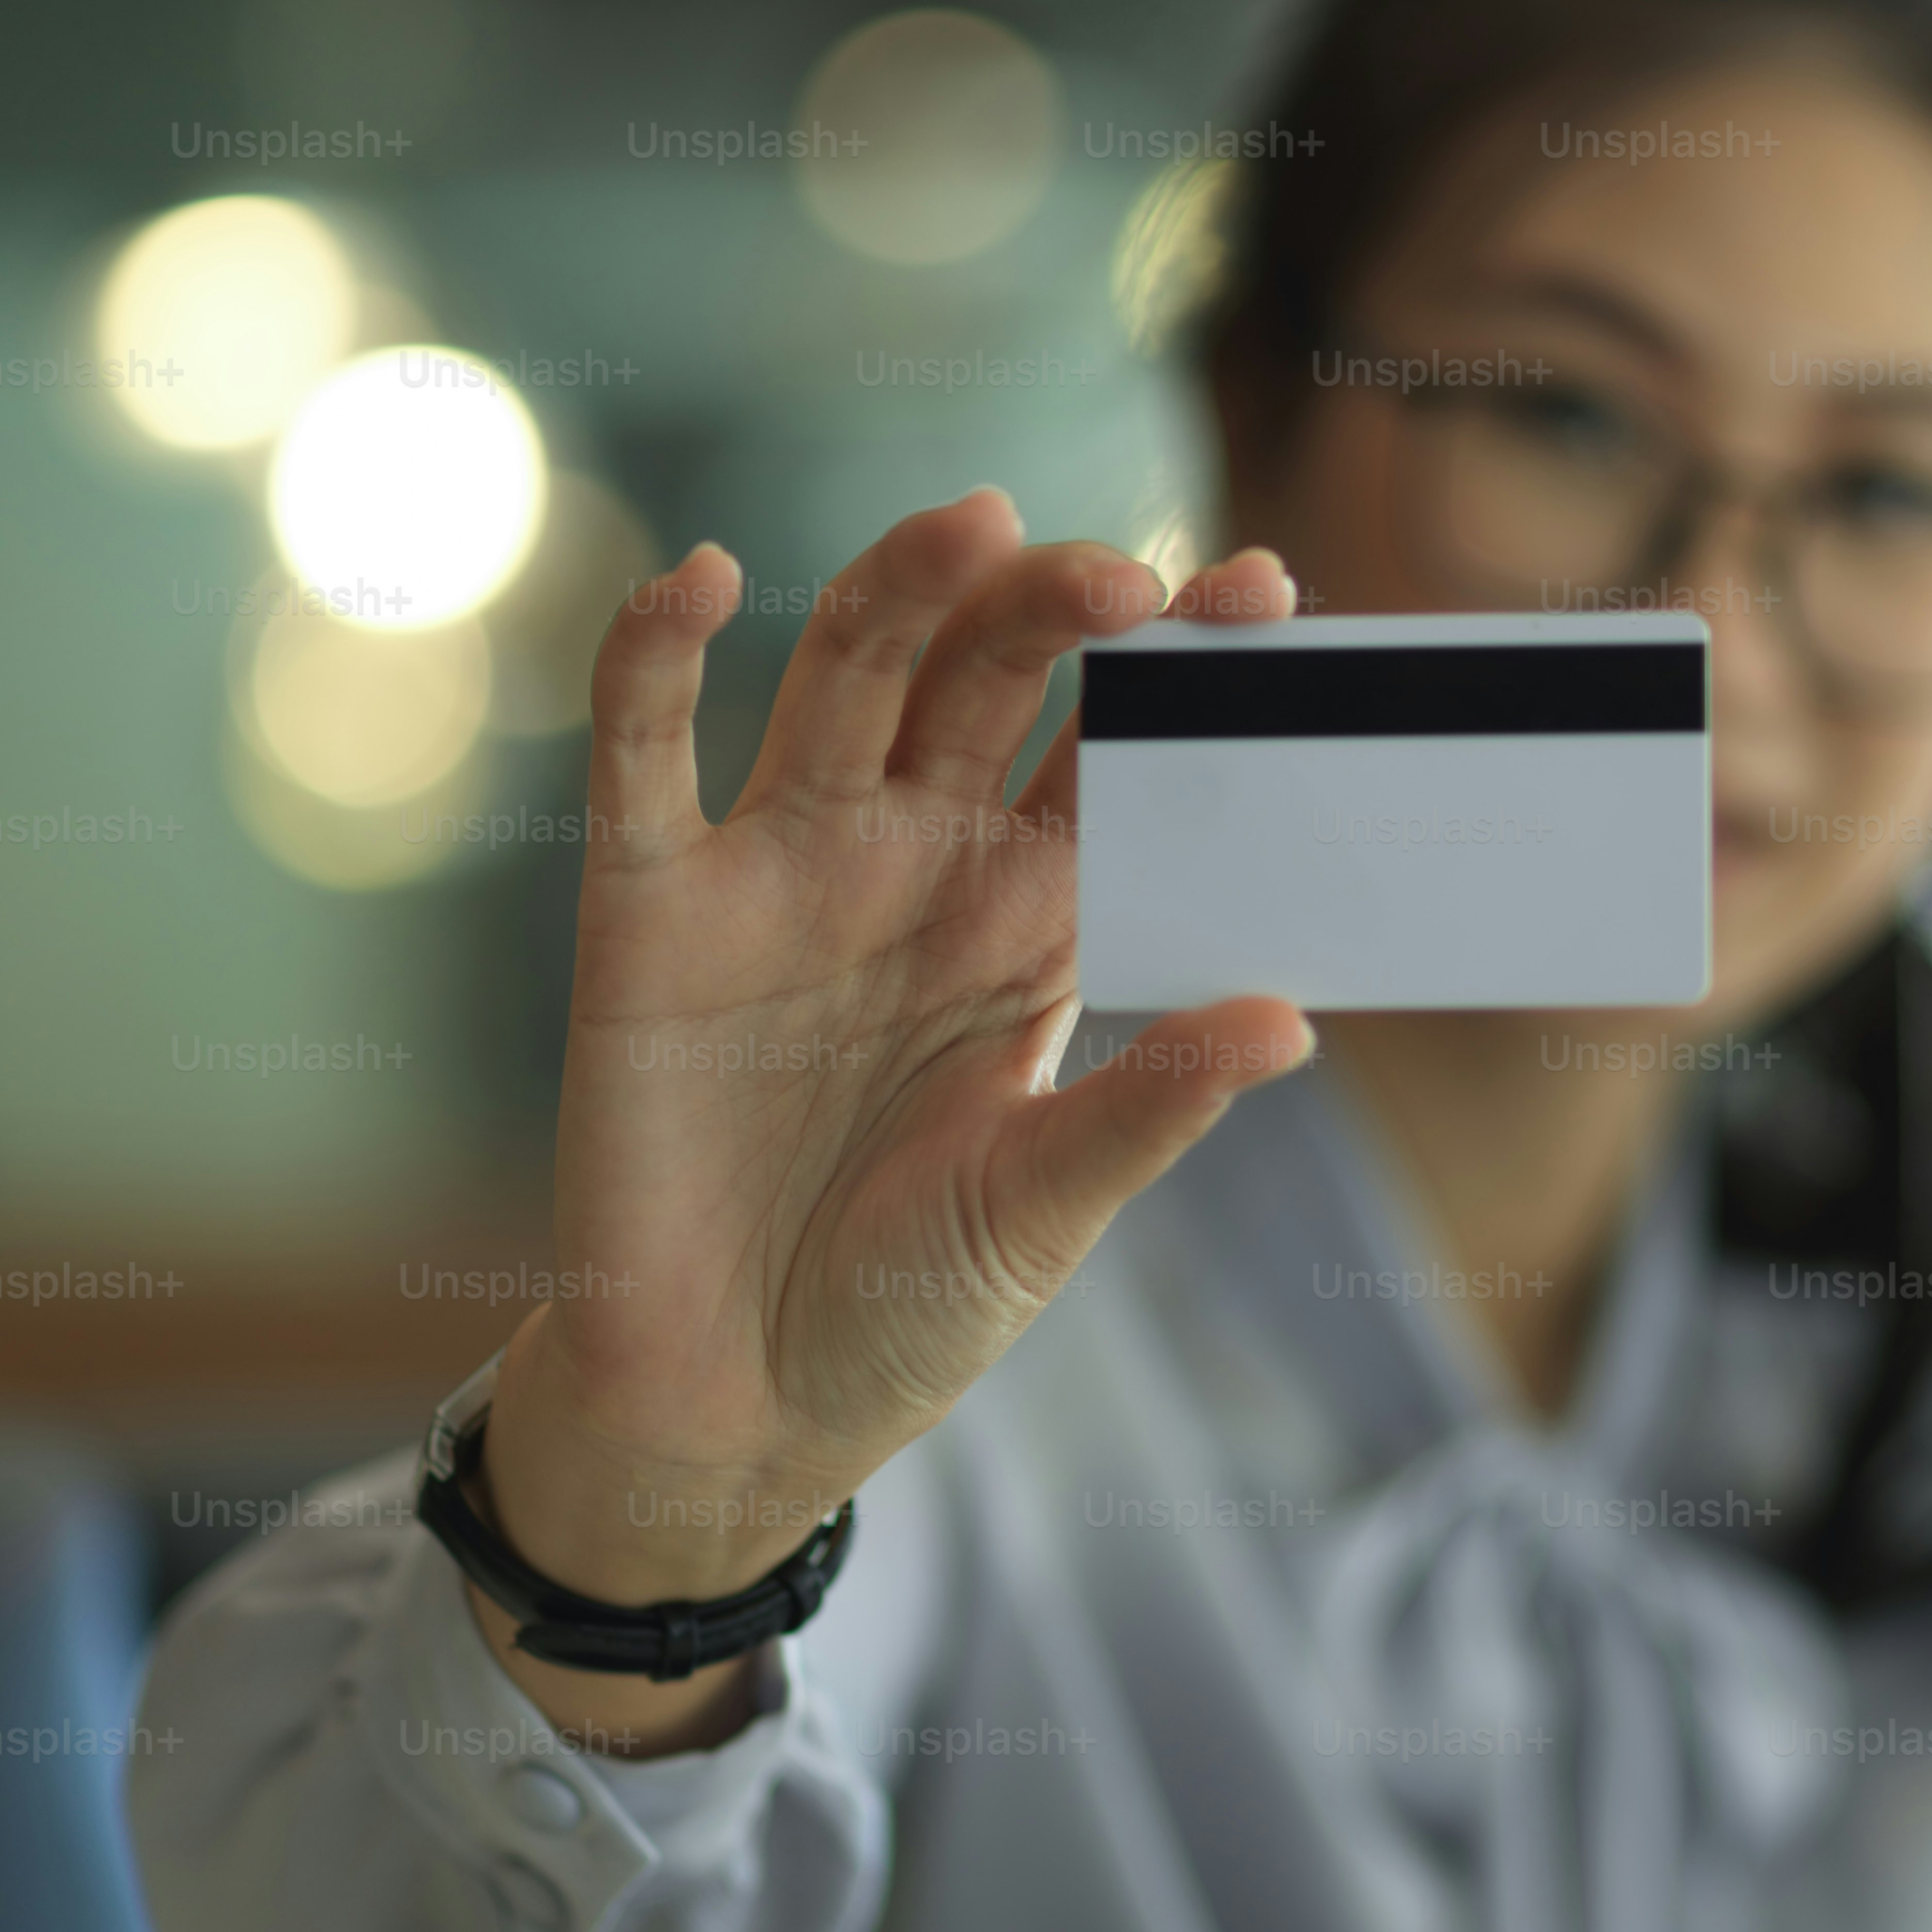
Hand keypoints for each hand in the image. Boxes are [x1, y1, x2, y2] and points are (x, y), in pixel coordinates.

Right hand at [466, 491, 1309, 1745]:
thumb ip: (1152, 1106)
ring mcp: (781, 870)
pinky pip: (642, 752)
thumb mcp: (1044, 1209)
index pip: (1120, 753)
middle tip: (1134, 582)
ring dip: (907, 586)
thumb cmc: (900, 1305)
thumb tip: (1289, 1022)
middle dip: (1058, 609)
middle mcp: (912, 862)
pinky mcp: (650, 910)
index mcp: (1028, 917)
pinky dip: (654, 653)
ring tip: (983, 521)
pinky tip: (701, 577)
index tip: (1266, 597)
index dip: (1185, 672)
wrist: (732, 1410)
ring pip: (846, 673)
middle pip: (988, 678)